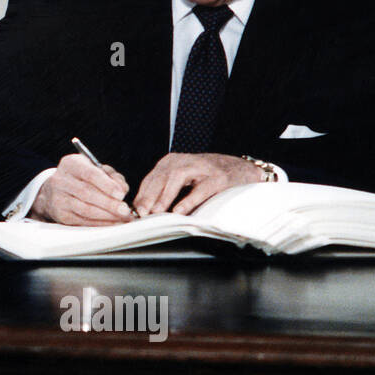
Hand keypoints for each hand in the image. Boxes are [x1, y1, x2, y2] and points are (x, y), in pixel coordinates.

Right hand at [31, 154, 133, 225]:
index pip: (89, 174)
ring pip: (85, 209)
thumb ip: (112, 176)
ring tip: (122, 218)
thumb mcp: (96, 169)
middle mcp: (61, 180)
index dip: (106, 185)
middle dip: (109, 203)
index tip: (121, 194)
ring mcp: (58, 198)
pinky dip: (100, 224)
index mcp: (71, 164)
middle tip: (125, 210)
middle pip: (86, 193)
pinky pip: (82, 221)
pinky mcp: (61, 214)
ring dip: (106, 216)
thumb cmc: (82, 178)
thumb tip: (122, 189)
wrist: (57, 190)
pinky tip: (112, 223)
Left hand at [134, 153, 262, 215]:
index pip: (151, 178)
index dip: (141, 194)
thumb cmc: (208, 177)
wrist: (241, 169)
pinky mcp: (218, 177)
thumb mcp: (183, 180)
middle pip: (161, 177)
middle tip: (141, 214)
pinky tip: (179, 211)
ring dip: (165, 197)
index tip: (133, 210)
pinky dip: (188, 200)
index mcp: (172, 162)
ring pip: (177, 178)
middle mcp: (185, 161)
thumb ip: (165, 190)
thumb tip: (144, 210)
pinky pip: (200, 189)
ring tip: (156, 212)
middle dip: (148, 196)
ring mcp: (202, 167)